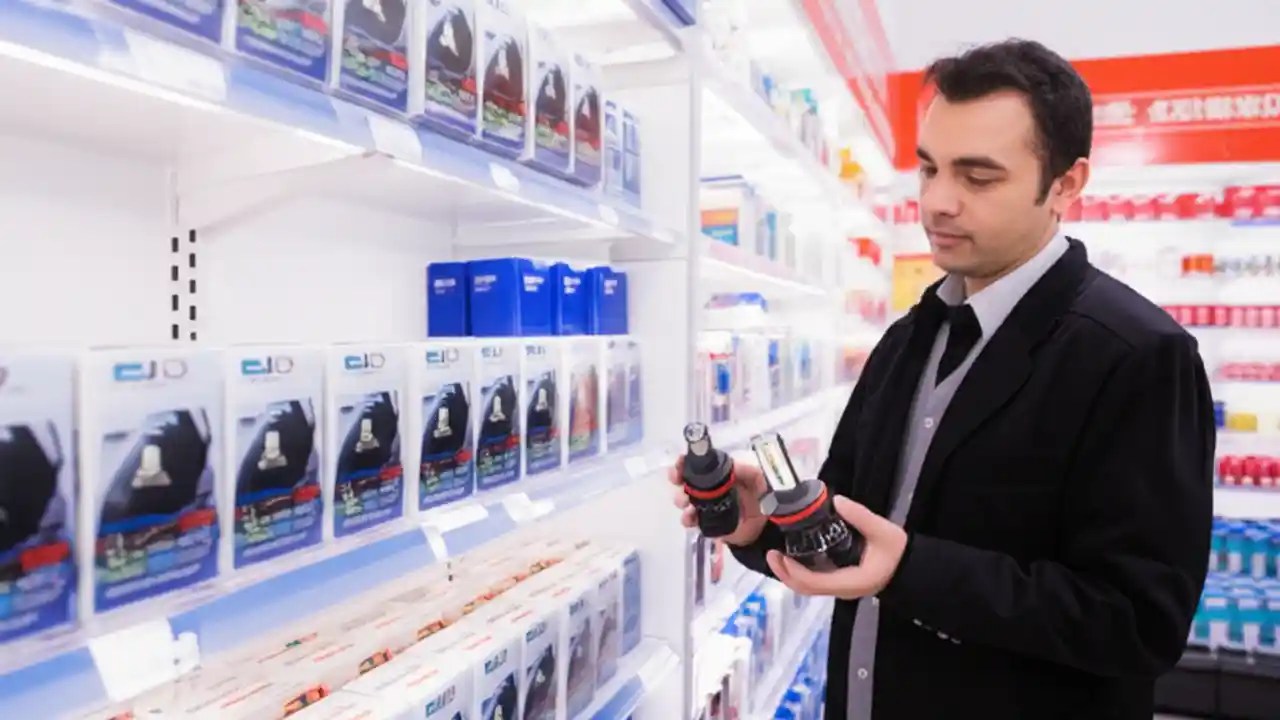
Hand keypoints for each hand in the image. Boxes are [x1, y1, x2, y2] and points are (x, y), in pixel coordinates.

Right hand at [668, 455, 769, 546]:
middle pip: (683, 479)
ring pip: (683, 499)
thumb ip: (746, 471)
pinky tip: (691, 517)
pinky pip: (690, 520)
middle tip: (677, 478)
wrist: (763, 526)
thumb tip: (731, 466)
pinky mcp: (705, 523)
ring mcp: (703, 506)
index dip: (686, 461)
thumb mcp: (757, 479)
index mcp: (718, 475)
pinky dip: (687, 518)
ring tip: (686, 501)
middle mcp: (707, 488)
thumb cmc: (759, 498)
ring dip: (680, 498)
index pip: (697, 464)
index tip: (681, 461)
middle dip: (676, 477)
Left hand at [766, 496, 907, 599]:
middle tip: (771, 554)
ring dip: (790, 574)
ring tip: (777, 555)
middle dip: (785, 573)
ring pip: (808, 588)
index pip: (816, 583)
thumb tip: (837, 500)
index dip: (795, 571)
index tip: (781, 554)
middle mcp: (842, 590)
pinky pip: (814, 583)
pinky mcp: (839, 583)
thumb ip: (861, 516)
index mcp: (851, 581)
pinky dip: (800, 572)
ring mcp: (840, 588)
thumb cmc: (897, 552)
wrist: (911, 568)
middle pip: (806, 589)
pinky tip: (793, 557)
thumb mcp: (884, 532)